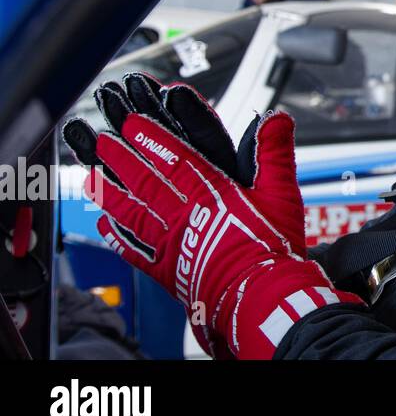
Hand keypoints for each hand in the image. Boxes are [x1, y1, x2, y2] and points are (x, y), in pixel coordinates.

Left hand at [63, 73, 307, 255]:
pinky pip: (134, 250)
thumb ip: (274, 154)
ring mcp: (172, 244)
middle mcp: (184, 216)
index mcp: (212, 195)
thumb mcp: (283, 195)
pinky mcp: (168, 270)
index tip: (132, 124)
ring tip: (92, 179)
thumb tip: (276, 118)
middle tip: (101, 143)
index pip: (175, 159)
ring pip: (132, 213)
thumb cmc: (272, 248)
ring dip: (110, 194)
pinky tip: (106, 226)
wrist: (259, 297)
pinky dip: (117, 237)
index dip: (152, 139)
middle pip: (145, 182)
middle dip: (121, 159)